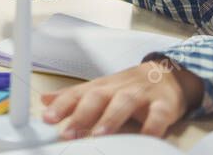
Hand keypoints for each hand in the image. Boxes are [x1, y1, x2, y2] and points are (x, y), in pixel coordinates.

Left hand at [41, 59, 203, 139]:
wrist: (168, 74)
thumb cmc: (128, 86)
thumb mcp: (100, 88)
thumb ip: (73, 97)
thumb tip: (44, 100)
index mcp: (101, 87)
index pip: (78, 94)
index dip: (62, 106)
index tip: (47, 118)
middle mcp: (118, 89)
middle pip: (98, 97)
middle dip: (81, 114)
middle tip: (67, 132)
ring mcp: (141, 95)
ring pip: (124, 102)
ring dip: (111, 118)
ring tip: (98, 135)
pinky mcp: (164, 105)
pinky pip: (158, 114)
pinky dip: (152, 126)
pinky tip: (145, 137)